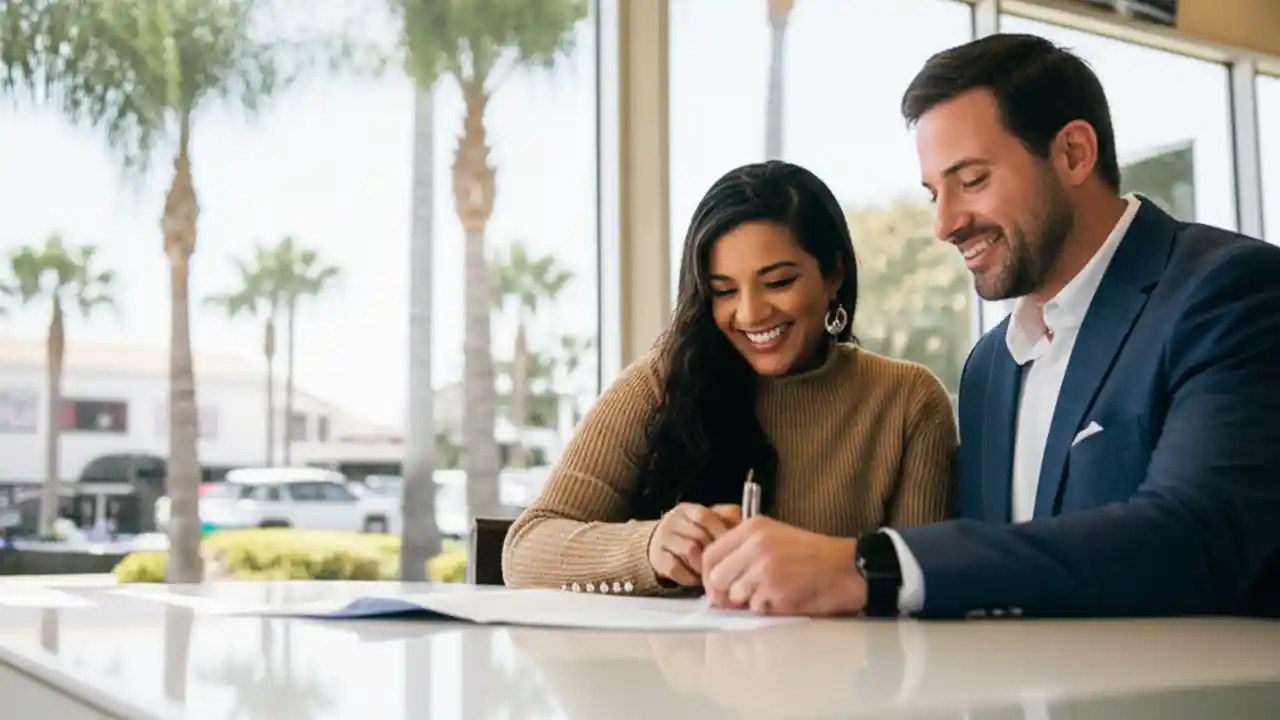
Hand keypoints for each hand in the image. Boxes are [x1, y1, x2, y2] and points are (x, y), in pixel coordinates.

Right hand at [648, 503, 741, 585]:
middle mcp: (673, 521)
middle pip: (698, 535)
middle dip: (715, 552)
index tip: (735, 546)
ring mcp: (663, 539)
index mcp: (688, 510)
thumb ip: (725, 520)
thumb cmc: (692, 535)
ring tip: (712, 572)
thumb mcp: (706, 522)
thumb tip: (745, 525)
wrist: (658, 545)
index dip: (721, 531)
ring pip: (689, 551)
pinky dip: (689, 576)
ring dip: (703, 565)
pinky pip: (675, 568)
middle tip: (726, 563)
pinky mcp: (657, 558)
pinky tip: (696, 580)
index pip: (705, 516)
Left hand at [702, 517, 866, 615]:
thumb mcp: (774, 538)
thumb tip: (716, 582)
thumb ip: (743, 553)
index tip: (715, 589)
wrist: (846, 567)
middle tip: (736, 602)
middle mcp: (754, 545)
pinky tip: (786, 598)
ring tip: (773, 593)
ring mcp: (764, 569)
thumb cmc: (812, 555)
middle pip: (717, 578)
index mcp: (752, 528)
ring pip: (735, 596)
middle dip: (723, 595)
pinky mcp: (775, 590)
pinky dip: (768, 609)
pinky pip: (757, 608)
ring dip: (750, 602)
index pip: (710, 554)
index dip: (708, 577)